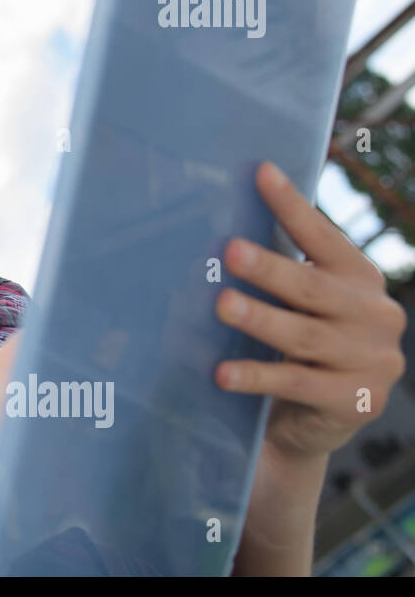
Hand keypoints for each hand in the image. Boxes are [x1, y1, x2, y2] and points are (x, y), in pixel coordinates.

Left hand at [214, 161, 407, 463]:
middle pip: (313, 288)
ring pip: (303, 337)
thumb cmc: (295, 347)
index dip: (293, 206)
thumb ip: (281, 271)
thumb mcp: (298, 306)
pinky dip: (257, 376)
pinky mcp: (356, 401)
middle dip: (269, 269)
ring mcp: (373, 361)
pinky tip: (222, 372)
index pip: (323, 237)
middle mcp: (376, 316)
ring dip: (260, 319)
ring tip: (221, 305)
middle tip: (230, 250)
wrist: (312, 424)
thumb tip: (220, 227)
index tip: (260, 172)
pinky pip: (297, 384)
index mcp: (361, 279)